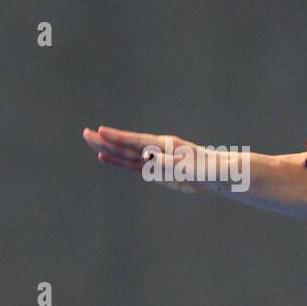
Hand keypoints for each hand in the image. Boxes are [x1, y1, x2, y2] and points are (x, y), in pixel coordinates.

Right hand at [81, 125, 220, 193]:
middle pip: (127, 146)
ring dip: (109, 149)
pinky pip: (133, 166)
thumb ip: (171, 165)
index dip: (119, 137)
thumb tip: (148, 160)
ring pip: (127, 155)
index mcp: (166, 146)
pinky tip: (106, 157)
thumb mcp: (192, 168)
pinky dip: (118, 162)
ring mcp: (156, 160)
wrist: (221, 174)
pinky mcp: (156, 170)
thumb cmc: (210, 169)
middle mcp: (157, 150)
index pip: (137, 141)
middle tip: (85, 133)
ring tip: (91, 142)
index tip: (101, 131)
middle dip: (106, 140)